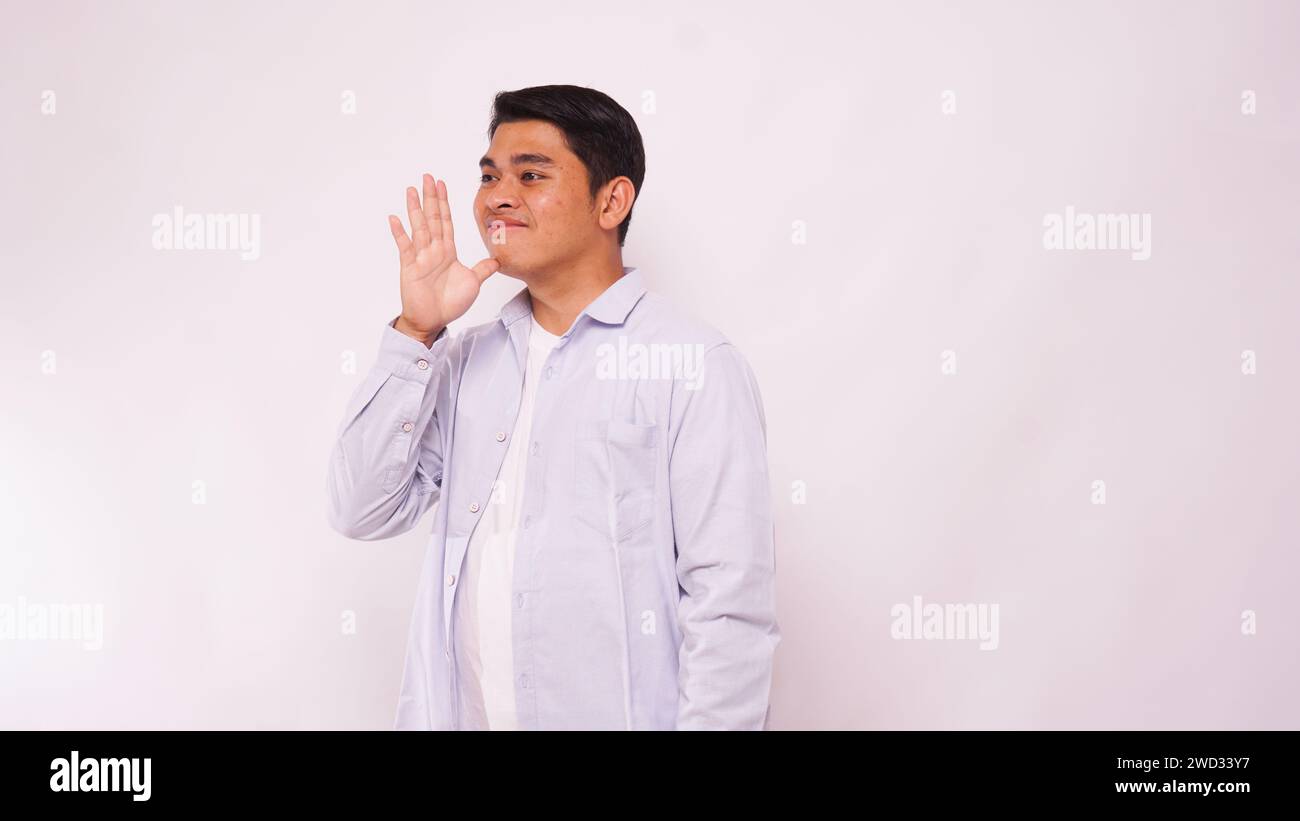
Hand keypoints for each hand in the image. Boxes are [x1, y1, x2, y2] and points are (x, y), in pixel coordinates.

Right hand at [387, 174, 499, 341]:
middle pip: (432, 218)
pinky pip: (405, 247)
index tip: (442, 185)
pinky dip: (399, 233)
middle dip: (431, 197)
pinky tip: (394, 218)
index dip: (445, 203)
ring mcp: (420, 257)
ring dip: (415, 208)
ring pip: (419, 227)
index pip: (446, 221)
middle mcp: (433, 250)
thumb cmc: (449, 303)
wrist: (433, 321)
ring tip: (412, 189)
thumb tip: (498, 259)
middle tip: (427, 177)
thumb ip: (483, 269)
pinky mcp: (410, 267)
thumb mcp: (473, 282)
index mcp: (447, 251)